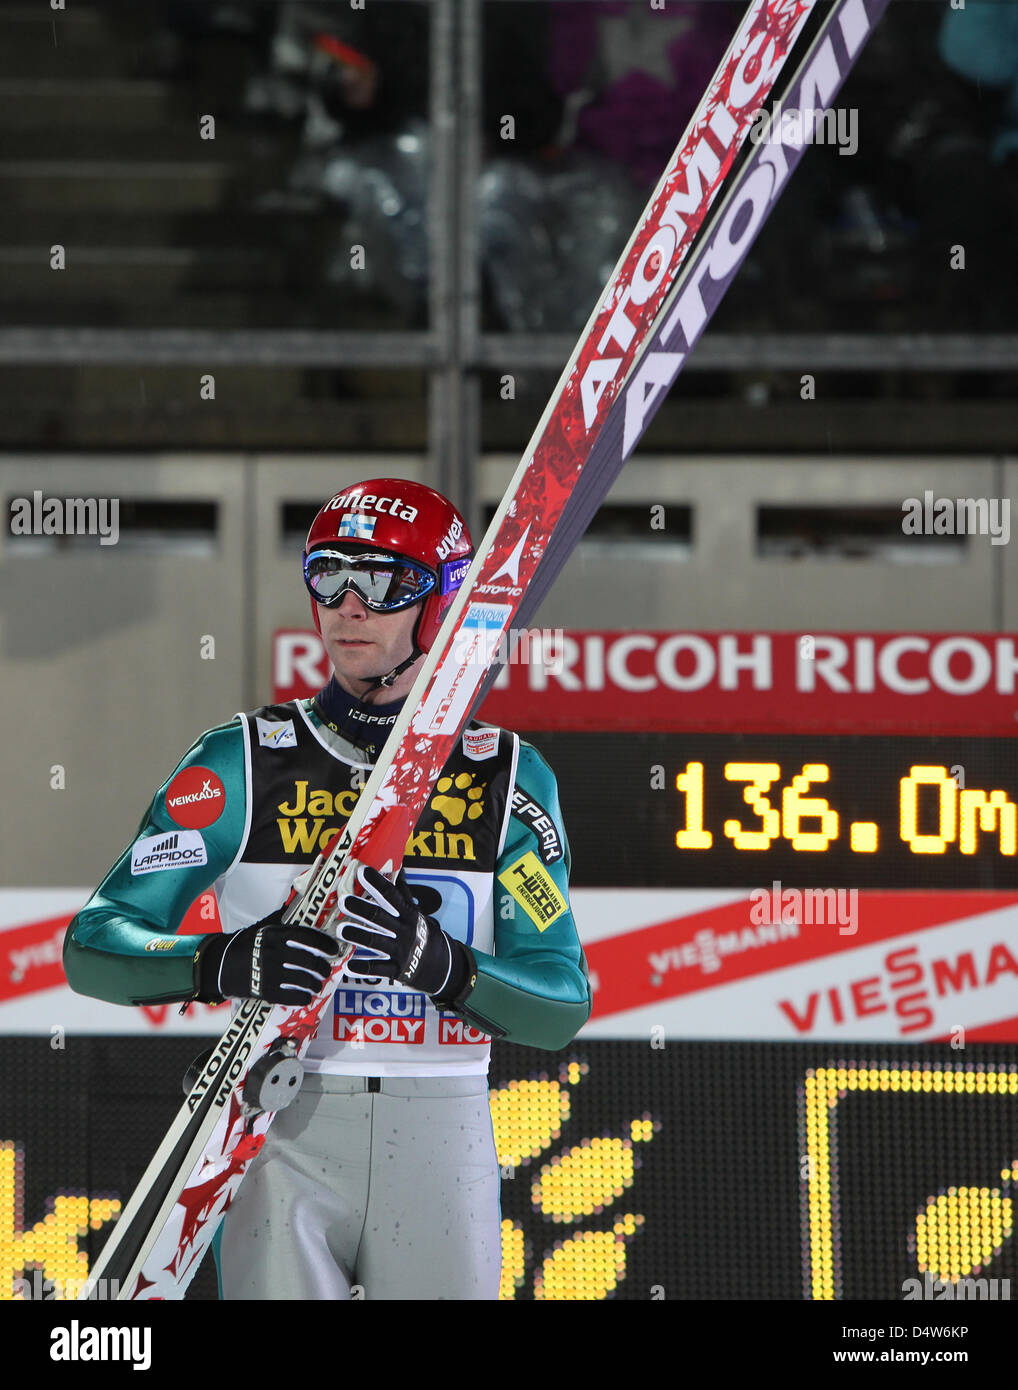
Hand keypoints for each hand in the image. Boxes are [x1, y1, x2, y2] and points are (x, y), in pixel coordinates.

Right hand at [193, 915, 338, 1004]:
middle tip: (326, 970)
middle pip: (310, 961)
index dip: (325, 944)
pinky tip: (307, 995)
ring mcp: (270, 974)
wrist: (220, 965)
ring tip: (317, 984)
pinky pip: (292, 997)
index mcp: (275, 935)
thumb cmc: (244, 945)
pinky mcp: (266, 992)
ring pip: (304, 980)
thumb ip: (281, 920)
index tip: (334, 949)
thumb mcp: (262, 928)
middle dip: (323, 967)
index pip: (308, 937)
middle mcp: (274, 953)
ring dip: (315, 983)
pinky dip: (304, 997)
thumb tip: (297, 902)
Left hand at [338, 866, 454, 995]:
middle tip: (344, 901)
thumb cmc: (420, 932)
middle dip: (362, 909)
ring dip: (358, 935)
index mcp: (408, 913)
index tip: (362, 871)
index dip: (376, 883)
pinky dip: (363, 968)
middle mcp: (404, 930)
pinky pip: (378, 969)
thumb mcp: (414, 911)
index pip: (391, 895)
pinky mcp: (396, 969)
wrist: (440, 963)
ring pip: (376, 942)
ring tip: (341, 930)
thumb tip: (397, 867)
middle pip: (380, 917)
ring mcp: (400, 950)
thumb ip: (402, 892)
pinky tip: (349, 966)